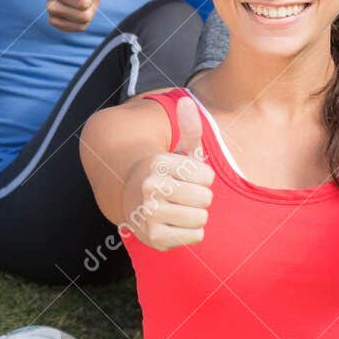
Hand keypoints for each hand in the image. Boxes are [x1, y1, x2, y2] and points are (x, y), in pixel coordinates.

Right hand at [125, 96, 213, 250]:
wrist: (131, 201)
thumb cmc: (165, 175)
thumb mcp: (178, 151)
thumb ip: (188, 127)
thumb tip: (187, 100)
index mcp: (158, 163)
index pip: (207, 177)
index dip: (202, 179)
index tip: (185, 179)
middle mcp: (150, 186)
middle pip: (205, 198)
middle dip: (199, 198)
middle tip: (181, 196)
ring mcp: (150, 213)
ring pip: (201, 218)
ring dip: (195, 216)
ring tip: (178, 210)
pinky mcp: (153, 237)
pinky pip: (195, 237)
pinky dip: (189, 233)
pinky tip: (174, 226)